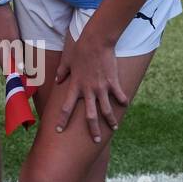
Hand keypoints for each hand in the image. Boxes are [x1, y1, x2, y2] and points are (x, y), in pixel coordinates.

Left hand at [53, 28, 125, 142]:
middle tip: (95, 140)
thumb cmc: (80, 50)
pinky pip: (119, 95)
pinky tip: (125, 105)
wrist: (96, 42)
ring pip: (106, 109)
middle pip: (90, 115)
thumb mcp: (67, 61)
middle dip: (92, 129)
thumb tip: (57, 79)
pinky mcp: (112, 82)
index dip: (62, 120)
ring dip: (111, 120)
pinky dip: (122, 101)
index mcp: (75, 86)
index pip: (66, 107)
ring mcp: (101, 87)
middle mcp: (88, 90)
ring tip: (114, 128)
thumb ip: (62, 72)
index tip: (58, 130)